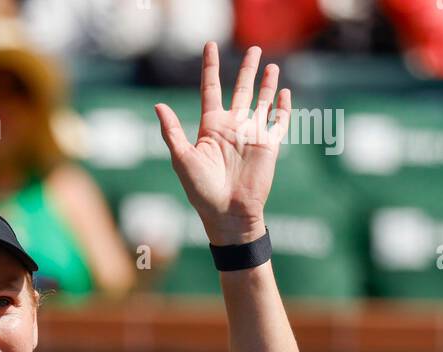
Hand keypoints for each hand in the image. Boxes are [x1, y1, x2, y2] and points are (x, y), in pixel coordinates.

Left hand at [155, 42, 291, 246]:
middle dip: (247, 69)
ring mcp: (251, 135)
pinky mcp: (269, 145)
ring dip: (267, 84)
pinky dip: (283, 108)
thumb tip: (158, 105)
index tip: (210, 46)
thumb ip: (172, 132)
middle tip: (254, 48)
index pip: (211, 90)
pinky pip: (279, 122)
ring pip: (262, 101)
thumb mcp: (182, 159)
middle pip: (241, 89)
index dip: (210, 67)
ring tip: (271, 65)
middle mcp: (232, 127)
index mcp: (211, 128)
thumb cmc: (202, 191)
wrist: (228, 214)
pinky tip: (285, 92)